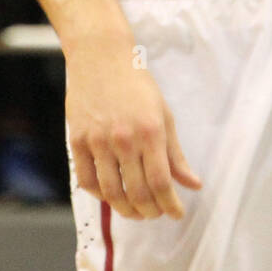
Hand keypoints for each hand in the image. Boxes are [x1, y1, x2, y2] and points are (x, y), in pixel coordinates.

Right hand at [65, 35, 201, 220]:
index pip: (161, 182)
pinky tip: (112, 195)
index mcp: (150, 131)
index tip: (176, 214)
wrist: (101, 56)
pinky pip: (87, 181)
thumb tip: (193, 184)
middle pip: (138, 192)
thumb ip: (176, 154)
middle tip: (156, 213)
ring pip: (112, 193)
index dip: (170, 205)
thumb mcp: (164, 114)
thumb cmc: (137, 84)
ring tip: (136, 211)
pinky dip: (101, 196)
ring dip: (126, 210)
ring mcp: (98, 141)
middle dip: (150, 211)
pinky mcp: (78, 141)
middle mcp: (124, 139)